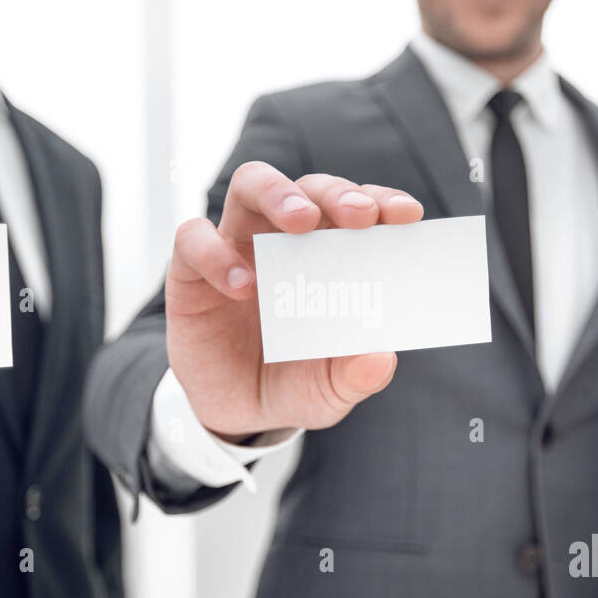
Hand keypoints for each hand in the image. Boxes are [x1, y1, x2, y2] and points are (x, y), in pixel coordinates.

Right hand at [165, 162, 424, 437]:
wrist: (235, 412)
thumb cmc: (293, 382)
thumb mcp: (329, 391)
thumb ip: (355, 376)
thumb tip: (381, 359)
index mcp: (331, 254)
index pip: (358, 211)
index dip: (383, 203)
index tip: (407, 215)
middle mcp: (284, 239)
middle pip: (309, 187)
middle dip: (337, 193)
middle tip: (359, 216)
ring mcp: (236, 246)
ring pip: (250, 185)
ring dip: (278, 193)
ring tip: (301, 222)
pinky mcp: (190, 271)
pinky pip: (193, 239)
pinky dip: (216, 254)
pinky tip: (243, 286)